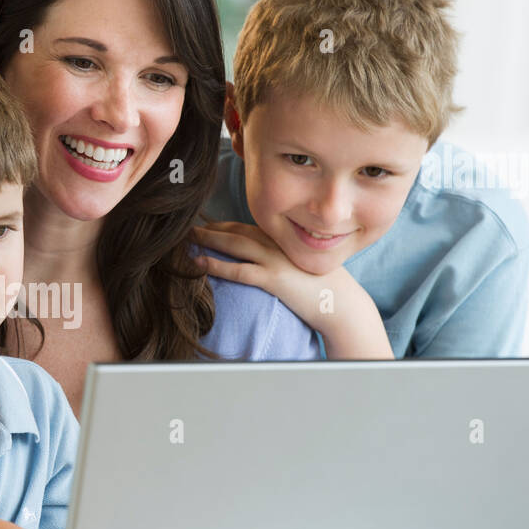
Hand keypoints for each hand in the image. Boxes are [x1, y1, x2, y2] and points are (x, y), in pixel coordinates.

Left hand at [191, 220, 345, 330]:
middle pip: (236, 230)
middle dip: (208, 227)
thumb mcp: (300, 267)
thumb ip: (281, 261)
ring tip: (185, 239)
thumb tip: (266, 266)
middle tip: (185, 226)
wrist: (343, 304)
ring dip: (207, 239)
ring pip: (234, 244)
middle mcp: (278, 244)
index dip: (221, 225)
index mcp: (283, 241)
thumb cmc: (323, 290)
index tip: (202, 224)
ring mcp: (276, 260)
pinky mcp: (275, 279)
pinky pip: (240, 270)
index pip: (246, 228)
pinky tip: (198, 265)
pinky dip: (217, 266)